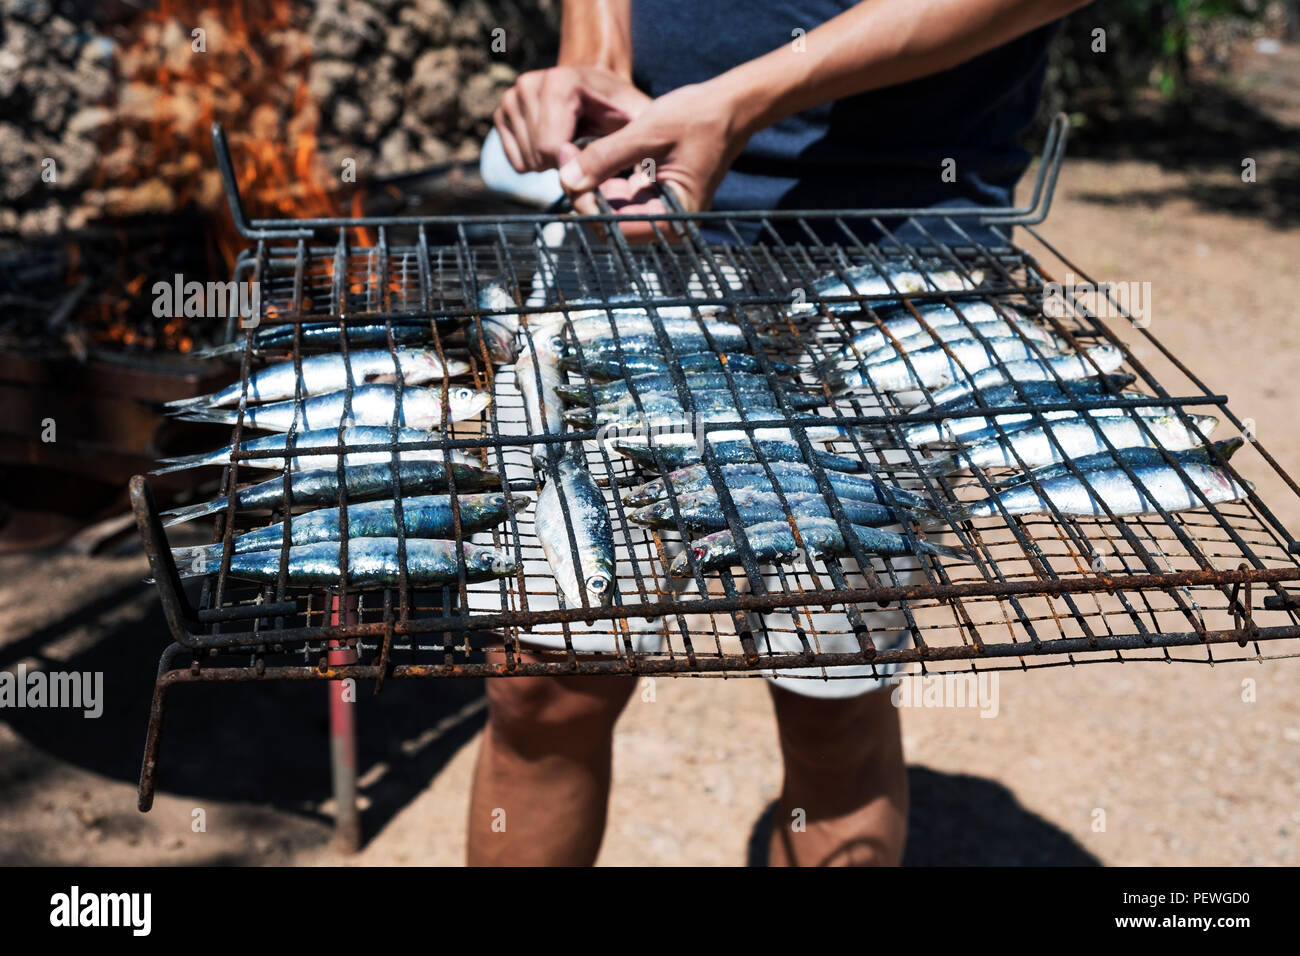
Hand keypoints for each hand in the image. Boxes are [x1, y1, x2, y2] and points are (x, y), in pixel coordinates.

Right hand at [493, 65, 651, 173]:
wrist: (602, 90)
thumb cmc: (623, 110)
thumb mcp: (637, 127)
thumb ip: (616, 151)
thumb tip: (576, 183)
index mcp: (560, 82)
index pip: (549, 148)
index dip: (574, 164)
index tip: (594, 154)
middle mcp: (529, 84)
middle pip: (537, 157)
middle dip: (562, 164)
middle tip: (583, 148)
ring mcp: (512, 97)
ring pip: (525, 163)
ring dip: (551, 164)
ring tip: (571, 142)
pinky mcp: (502, 113)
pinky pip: (515, 162)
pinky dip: (536, 162)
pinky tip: (555, 143)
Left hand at [556, 81, 752, 240]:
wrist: (731, 106)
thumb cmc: (699, 118)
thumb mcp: (647, 134)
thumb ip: (605, 158)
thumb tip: (568, 180)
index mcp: (673, 219)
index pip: (615, 228)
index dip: (586, 204)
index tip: (566, 170)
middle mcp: (668, 223)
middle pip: (610, 221)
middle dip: (585, 192)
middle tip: (566, 154)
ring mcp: (662, 210)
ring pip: (611, 208)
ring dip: (591, 183)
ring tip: (574, 151)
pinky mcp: (656, 194)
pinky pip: (621, 194)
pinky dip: (604, 176)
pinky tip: (590, 155)